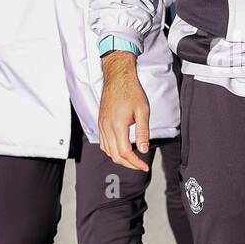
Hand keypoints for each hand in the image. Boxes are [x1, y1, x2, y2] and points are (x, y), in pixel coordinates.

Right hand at [98, 52, 150, 170]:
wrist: (117, 77)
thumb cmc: (131, 91)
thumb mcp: (143, 111)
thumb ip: (143, 132)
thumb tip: (144, 149)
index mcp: (117, 125)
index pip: (125, 152)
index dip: (135, 163)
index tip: (144, 166)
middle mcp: (106, 127)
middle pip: (115, 155)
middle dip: (128, 164)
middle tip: (140, 165)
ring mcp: (101, 125)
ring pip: (107, 151)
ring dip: (119, 158)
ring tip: (132, 160)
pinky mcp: (100, 122)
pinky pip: (103, 142)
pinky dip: (111, 150)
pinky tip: (120, 149)